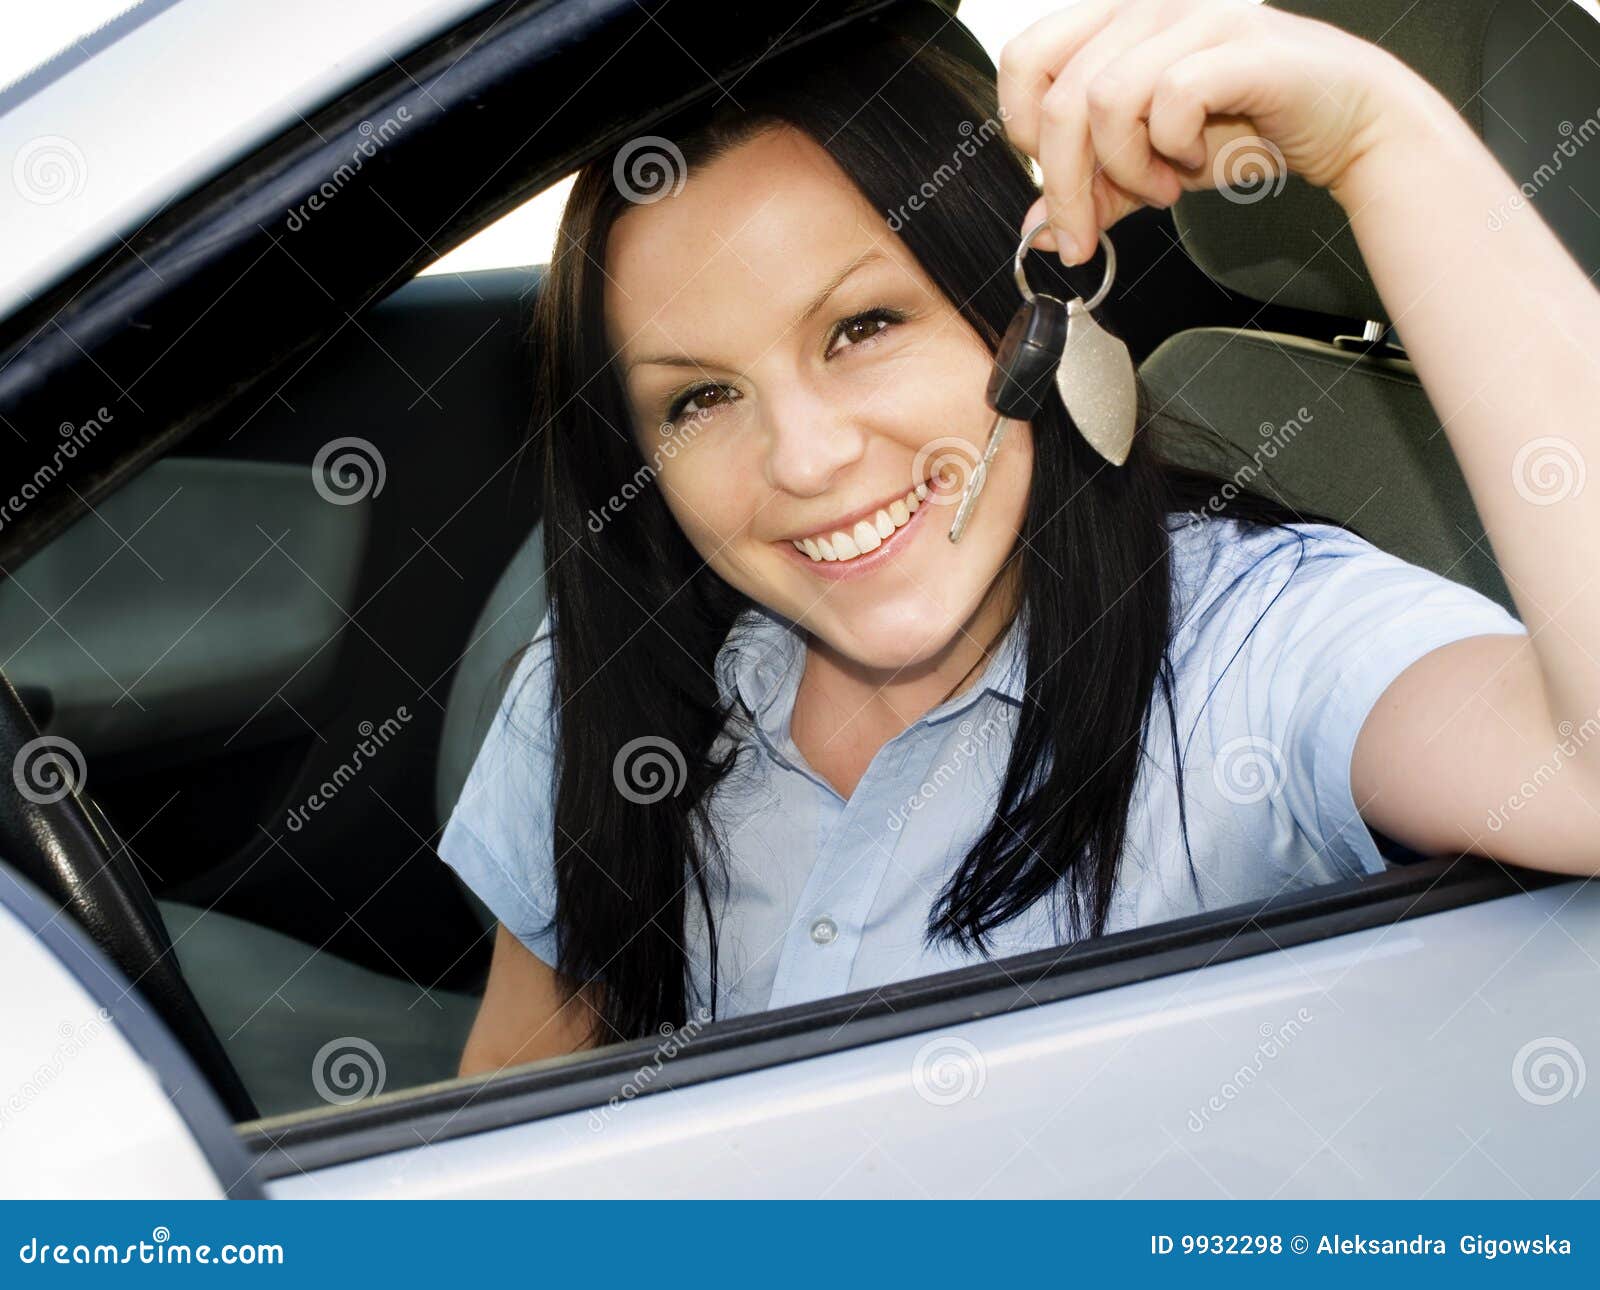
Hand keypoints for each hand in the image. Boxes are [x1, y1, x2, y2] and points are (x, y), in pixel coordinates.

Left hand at [997, 0, 1426, 262]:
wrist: (1342, 122)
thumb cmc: (1245, 127)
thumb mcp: (1149, 167)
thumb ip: (1094, 193)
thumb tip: (1040, 233)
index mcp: (1113, 19)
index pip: (1024, 58)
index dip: (1022, 128)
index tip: (1056, 178)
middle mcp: (1148, 4)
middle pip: (1059, 99)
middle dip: (1067, 184)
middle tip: (1091, 228)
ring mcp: (1195, 16)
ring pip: (1106, 100)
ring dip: (1127, 168)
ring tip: (1162, 188)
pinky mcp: (1239, 43)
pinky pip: (1170, 99)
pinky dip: (1174, 147)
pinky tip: (1196, 161)